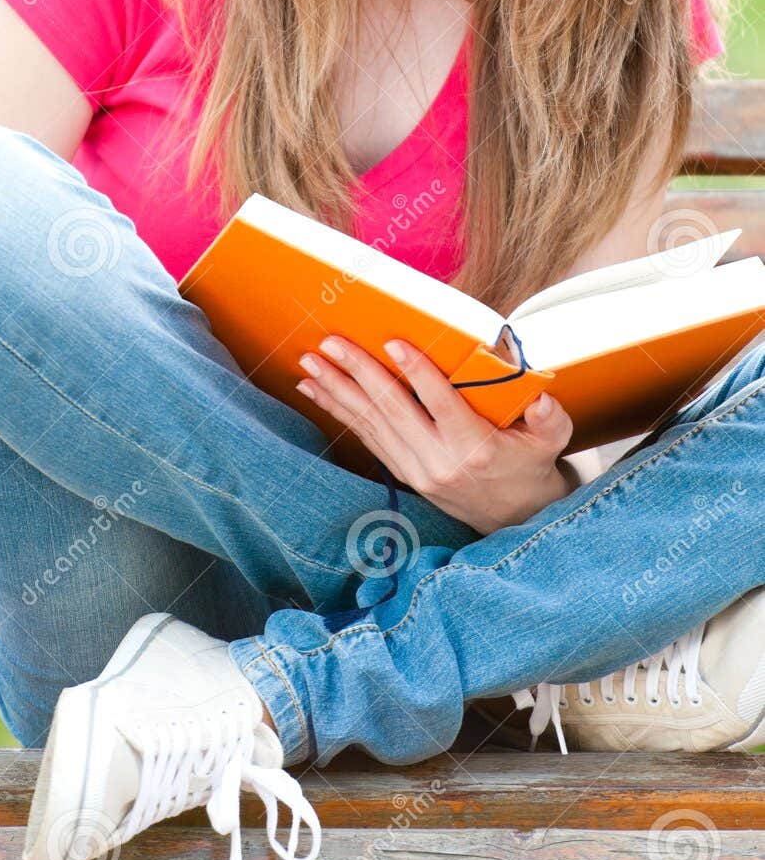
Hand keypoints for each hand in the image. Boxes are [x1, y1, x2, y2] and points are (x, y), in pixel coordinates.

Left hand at [296, 336, 574, 533]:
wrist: (514, 517)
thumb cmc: (530, 466)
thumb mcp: (550, 444)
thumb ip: (549, 419)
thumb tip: (542, 398)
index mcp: (474, 448)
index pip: (441, 404)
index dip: (417, 372)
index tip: (393, 342)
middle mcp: (439, 462)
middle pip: (393, 410)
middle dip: (359, 373)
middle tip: (331, 343)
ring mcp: (415, 470)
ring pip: (371, 424)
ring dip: (338, 390)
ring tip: (310, 362)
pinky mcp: (402, 473)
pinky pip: (366, 437)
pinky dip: (340, 411)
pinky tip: (316, 390)